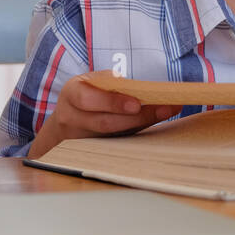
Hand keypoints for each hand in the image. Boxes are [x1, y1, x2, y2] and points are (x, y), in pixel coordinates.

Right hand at [29, 71, 182, 158]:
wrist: (68, 117)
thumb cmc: (88, 93)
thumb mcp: (93, 82)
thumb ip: (113, 85)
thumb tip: (146, 89)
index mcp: (71, 94)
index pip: (88, 99)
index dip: (112, 102)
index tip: (137, 104)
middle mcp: (71, 118)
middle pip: (104, 123)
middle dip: (136, 118)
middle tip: (165, 109)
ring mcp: (80, 139)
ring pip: (113, 137)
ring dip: (142, 125)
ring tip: (166, 113)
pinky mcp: (91, 151)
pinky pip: (116, 145)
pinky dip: (137, 137)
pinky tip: (156, 126)